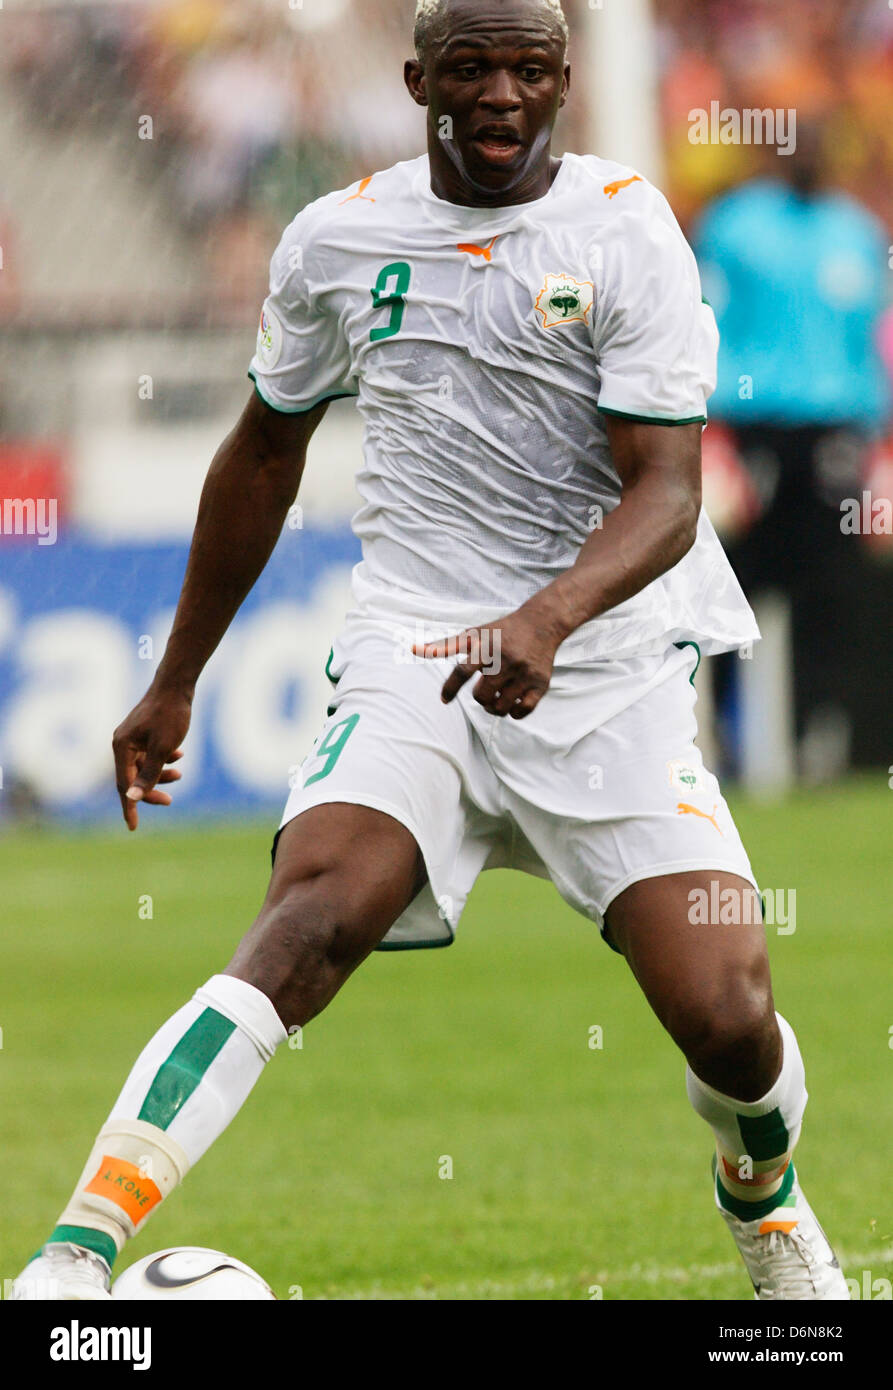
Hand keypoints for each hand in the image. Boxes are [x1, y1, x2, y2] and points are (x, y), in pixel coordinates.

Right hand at [112, 687, 190, 830]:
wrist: (176, 684)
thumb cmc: (170, 715)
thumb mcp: (162, 749)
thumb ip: (148, 775)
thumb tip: (131, 799)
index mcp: (121, 748)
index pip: (123, 785)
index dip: (130, 807)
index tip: (134, 827)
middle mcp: (122, 743)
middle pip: (132, 777)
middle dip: (150, 790)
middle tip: (169, 801)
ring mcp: (131, 737)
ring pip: (143, 765)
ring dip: (159, 774)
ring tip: (180, 775)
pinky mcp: (142, 731)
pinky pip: (148, 753)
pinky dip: (162, 759)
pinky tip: (179, 756)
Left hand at [413, 605, 563, 718]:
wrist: (541, 624)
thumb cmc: (501, 632)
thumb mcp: (474, 634)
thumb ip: (444, 645)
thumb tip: (413, 649)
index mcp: (487, 646)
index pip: (461, 672)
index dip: (450, 689)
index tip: (444, 700)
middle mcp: (506, 659)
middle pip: (481, 696)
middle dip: (479, 697)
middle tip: (484, 689)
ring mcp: (525, 673)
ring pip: (500, 708)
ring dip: (493, 708)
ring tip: (496, 697)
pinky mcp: (541, 684)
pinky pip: (522, 712)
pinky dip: (513, 713)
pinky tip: (511, 702)